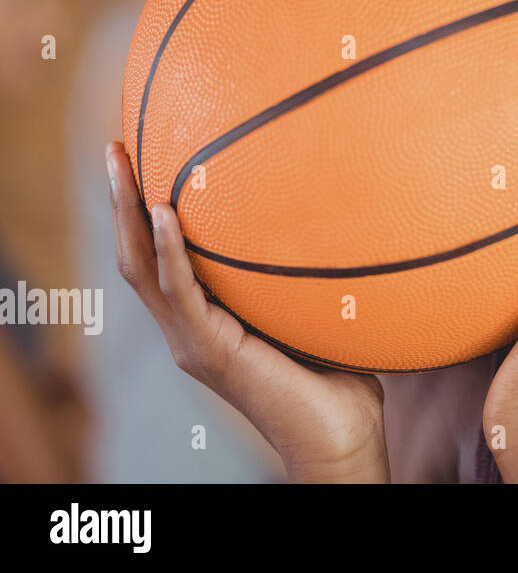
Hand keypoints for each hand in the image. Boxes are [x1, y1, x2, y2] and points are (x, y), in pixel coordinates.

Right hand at [105, 141, 389, 481]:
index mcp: (207, 317)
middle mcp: (189, 327)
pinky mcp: (209, 352)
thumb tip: (339, 214)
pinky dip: (169, 253)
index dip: (145, 209)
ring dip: (127, 212)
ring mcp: (192, 341)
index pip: (161, 256)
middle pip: (137, 253)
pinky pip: (180, 294)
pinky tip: (163, 213)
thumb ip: (308, 272)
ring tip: (121, 162)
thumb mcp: (315, 309)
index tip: (145, 157)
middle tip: (115, 145)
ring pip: (142, 268)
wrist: (339, 435)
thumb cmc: (339, 375)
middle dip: (121, 199)